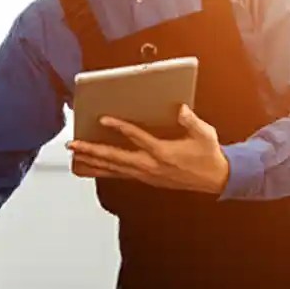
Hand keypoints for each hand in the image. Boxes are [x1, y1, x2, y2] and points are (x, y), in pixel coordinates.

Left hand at [65, 104, 229, 194]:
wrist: (215, 179)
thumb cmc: (207, 154)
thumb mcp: (205, 134)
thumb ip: (191, 121)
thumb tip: (180, 108)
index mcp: (163, 152)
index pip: (137, 138)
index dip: (119, 127)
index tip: (103, 119)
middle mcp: (150, 166)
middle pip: (116, 157)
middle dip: (92, 150)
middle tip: (74, 144)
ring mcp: (146, 174)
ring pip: (113, 168)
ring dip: (92, 161)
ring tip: (74, 155)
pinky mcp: (145, 178)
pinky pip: (118, 174)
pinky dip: (102, 170)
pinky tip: (89, 166)